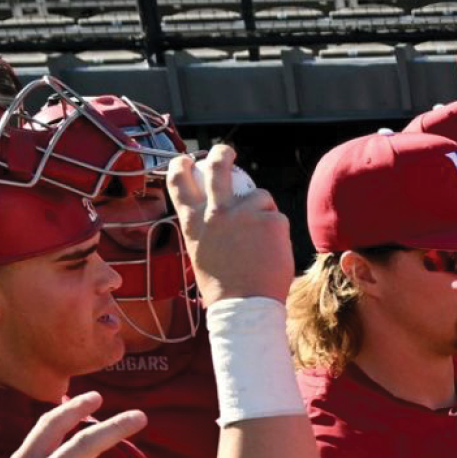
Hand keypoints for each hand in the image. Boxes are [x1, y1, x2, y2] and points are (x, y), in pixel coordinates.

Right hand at [168, 143, 291, 303]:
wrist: (244, 307)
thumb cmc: (223, 287)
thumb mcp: (201, 252)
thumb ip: (207, 229)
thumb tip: (216, 214)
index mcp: (192, 221)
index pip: (178, 181)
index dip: (181, 165)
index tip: (187, 159)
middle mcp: (215, 212)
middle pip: (217, 167)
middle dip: (221, 153)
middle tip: (226, 151)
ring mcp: (243, 213)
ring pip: (259, 195)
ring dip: (264, 211)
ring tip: (261, 241)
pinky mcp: (271, 220)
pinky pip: (278, 218)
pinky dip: (278, 232)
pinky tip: (272, 252)